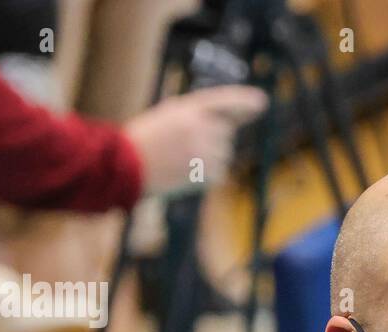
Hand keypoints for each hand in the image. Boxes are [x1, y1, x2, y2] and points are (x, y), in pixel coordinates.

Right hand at [124, 85, 267, 197]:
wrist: (125, 166)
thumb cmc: (145, 140)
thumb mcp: (168, 115)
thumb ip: (197, 115)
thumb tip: (228, 126)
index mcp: (190, 109)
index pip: (225, 102)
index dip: (244, 102)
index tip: (261, 102)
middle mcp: (203, 129)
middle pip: (226, 132)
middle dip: (213, 137)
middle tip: (183, 144)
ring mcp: (207, 152)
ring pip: (224, 153)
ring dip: (209, 156)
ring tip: (180, 158)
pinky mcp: (208, 174)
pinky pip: (219, 172)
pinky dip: (206, 174)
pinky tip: (184, 171)